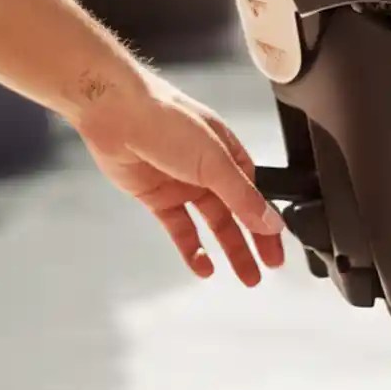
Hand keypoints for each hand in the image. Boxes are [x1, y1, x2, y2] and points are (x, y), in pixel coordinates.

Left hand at [72, 69, 285, 286]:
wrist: (114, 113)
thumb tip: (271, 223)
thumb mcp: (215, 162)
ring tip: (245, 276)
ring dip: (229, 250)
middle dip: (254, 244)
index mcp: (230, 157)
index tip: (276, 250)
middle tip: (266, 269)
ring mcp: (184, 185)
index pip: (256, 198)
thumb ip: (243, 198)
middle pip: (238, 215)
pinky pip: (180, 228)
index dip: (266, 225)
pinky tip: (203, 266)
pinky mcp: (158, 197)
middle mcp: (209, 172)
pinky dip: (192, 248)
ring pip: (213, 225)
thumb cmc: (166, 121)